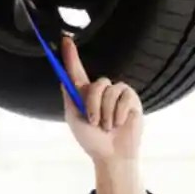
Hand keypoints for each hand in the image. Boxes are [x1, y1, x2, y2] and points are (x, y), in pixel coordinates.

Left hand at [61, 36, 142, 161]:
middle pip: (96, 84)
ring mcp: (118, 94)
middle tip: (94, 123)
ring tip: (108, 127)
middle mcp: (101, 90)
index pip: (76, 70)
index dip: (71, 55)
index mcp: (84, 93)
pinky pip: (124, 97)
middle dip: (93, 105)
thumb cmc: (91, 140)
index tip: (65, 38)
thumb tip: (62, 77)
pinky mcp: (132, 99)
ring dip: (106, 113)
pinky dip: (118, 113)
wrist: (111, 155)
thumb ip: (70, 96)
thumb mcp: (74, 117)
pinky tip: (119, 123)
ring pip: (110, 91)